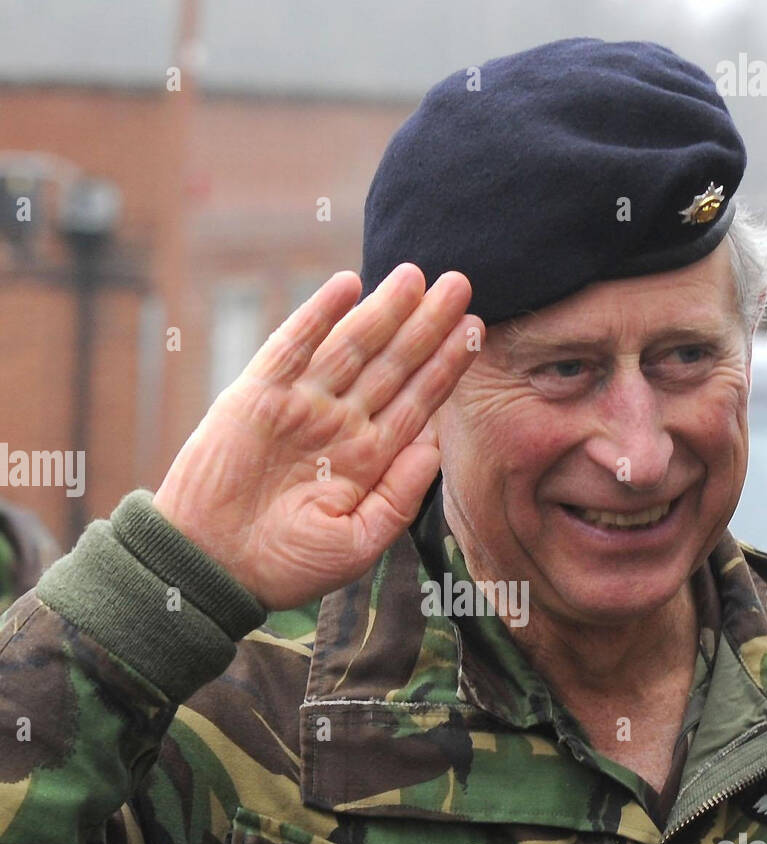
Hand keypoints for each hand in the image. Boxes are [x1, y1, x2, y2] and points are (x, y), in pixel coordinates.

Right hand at [153, 264, 481, 608]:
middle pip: (392, 365)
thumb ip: (400, 494)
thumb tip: (436, 443)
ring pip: (351, 347)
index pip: (416, 402)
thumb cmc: (285, 566)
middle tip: (460, 284)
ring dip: (383, 310)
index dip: (445, 366)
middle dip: (426, 326)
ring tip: (416, 276)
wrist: (214, 568)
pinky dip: (319, 315)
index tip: (474, 332)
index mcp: (367, 460)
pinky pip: (293, 345)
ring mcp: (300, 406)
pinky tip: (348, 285)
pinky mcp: (258, 394)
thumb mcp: (359, 541)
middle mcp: (339, 425)